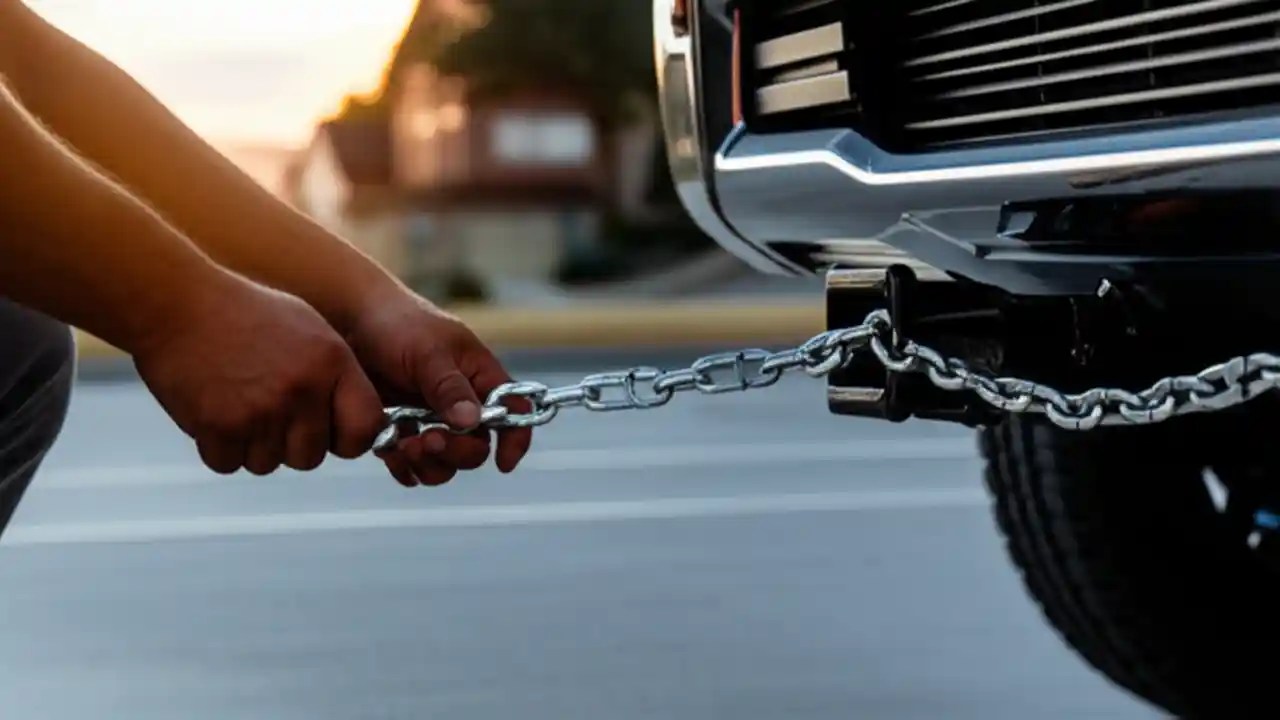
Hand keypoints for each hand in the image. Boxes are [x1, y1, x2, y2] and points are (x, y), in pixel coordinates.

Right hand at [133, 274, 385, 474]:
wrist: (177, 302)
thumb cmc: (245, 314)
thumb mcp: (310, 330)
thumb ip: (337, 377)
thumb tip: (362, 426)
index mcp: (333, 364)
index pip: (366, 430)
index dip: (349, 438)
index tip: (332, 433)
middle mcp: (302, 390)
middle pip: (312, 457)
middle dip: (291, 443)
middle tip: (267, 408)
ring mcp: (261, 411)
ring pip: (268, 464)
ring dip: (252, 444)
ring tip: (237, 400)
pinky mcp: (219, 427)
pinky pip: (229, 464)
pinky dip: (219, 446)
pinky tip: (213, 408)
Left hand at [342, 286, 532, 486]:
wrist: (348, 320)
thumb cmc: (397, 324)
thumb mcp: (427, 353)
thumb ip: (450, 388)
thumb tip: (472, 421)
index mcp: (479, 378)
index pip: (514, 412)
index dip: (515, 439)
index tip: (502, 463)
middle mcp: (460, 404)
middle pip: (476, 447)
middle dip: (456, 451)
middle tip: (428, 440)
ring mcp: (429, 420)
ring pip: (443, 462)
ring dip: (428, 464)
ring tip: (404, 447)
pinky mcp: (400, 430)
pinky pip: (411, 463)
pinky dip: (403, 466)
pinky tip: (391, 454)